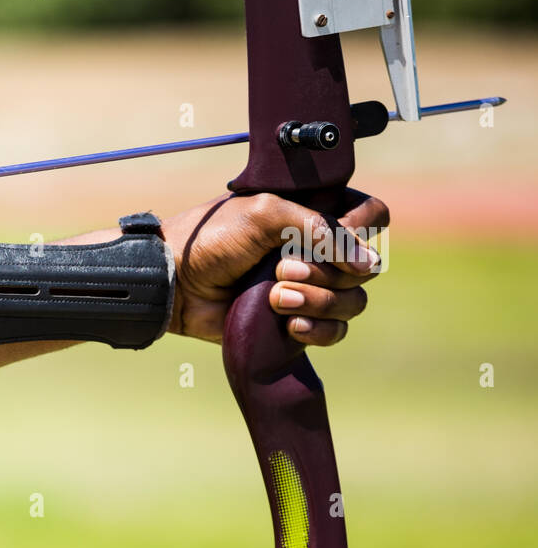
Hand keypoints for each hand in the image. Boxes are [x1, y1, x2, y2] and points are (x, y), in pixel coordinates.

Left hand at [162, 189, 388, 345]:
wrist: (175, 283)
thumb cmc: (211, 240)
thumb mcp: (263, 214)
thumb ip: (318, 228)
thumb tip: (366, 264)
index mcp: (314, 216)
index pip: (372, 217)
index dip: (362, 230)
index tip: (333, 237)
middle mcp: (318, 252)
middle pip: (366, 267)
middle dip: (327, 272)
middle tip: (280, 269)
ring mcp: (309, 289)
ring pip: (352, 302)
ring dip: (320, 301)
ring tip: (275, 298)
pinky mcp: (296, 323)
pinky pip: (334, 332)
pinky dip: (318, 330)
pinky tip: (289, 325)